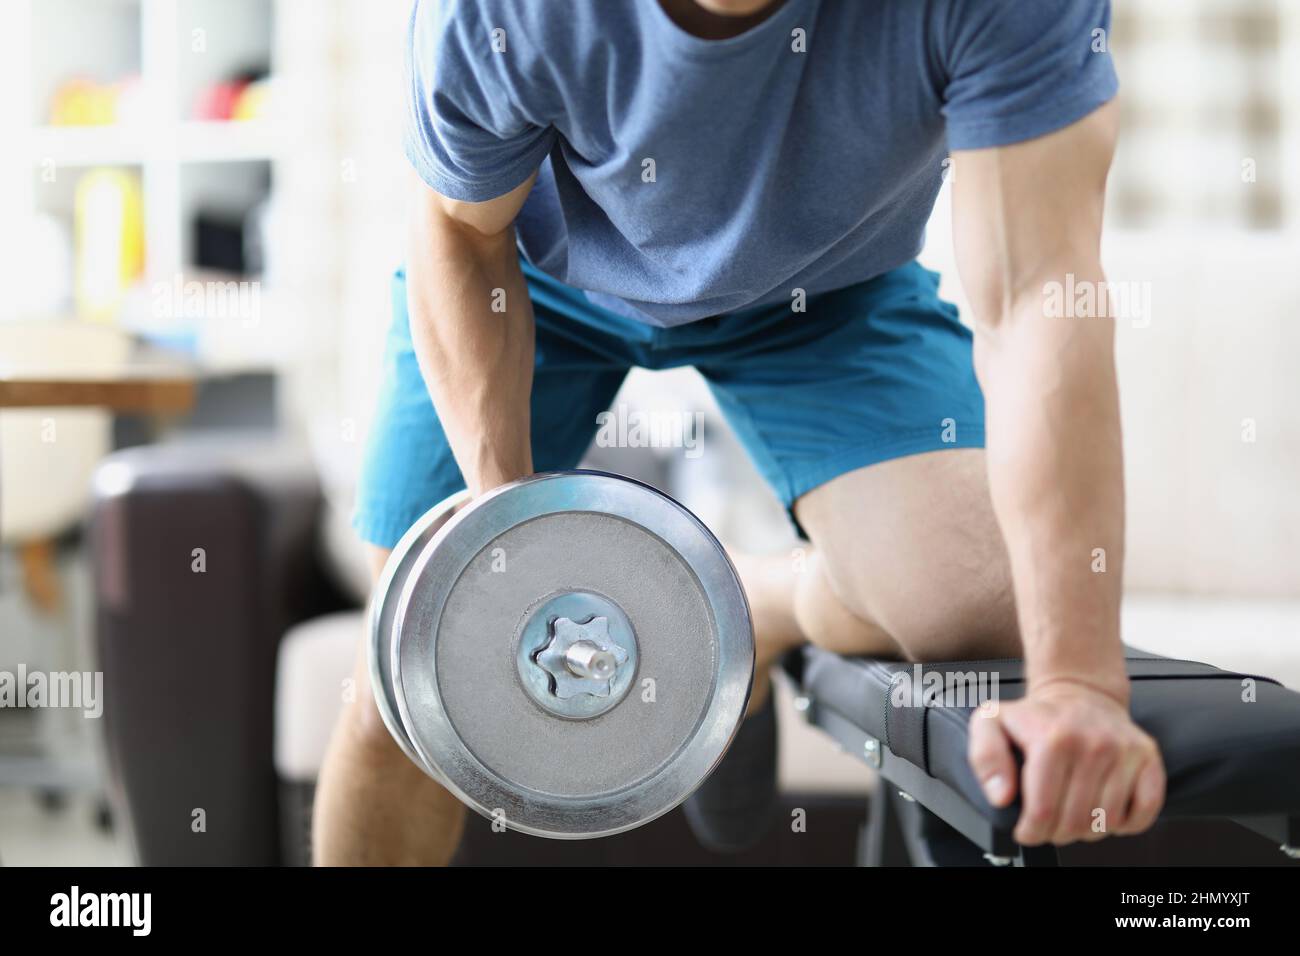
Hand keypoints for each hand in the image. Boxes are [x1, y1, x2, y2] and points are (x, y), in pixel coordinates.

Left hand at [967, 679, 1165, 845]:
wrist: (1081, 693)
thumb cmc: (1034, 716)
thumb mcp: (992, 723)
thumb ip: (985, 758)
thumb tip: (1002, 797)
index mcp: (1053, 739)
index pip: (1043, 812)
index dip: (1031, 831)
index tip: (1026, 829)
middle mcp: (1094, 744)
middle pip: (1075, 823)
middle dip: (1056, 833)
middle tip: (1049, 822)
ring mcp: (1125, 751)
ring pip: (1108, 822)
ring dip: (1087, 830)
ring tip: (1073, 814)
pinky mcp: (1148, 757)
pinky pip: (1145, 812)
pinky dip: (1126, 824)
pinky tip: (1105, 811)